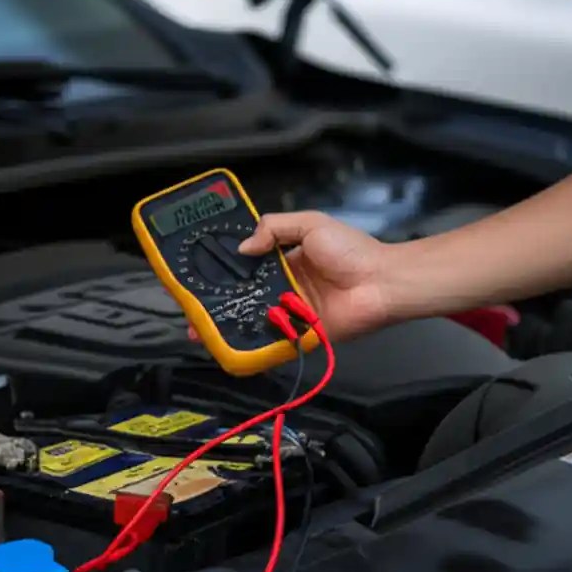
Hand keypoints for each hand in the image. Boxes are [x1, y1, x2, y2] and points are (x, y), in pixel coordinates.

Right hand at [188, 211, 394, 342]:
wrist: (381, 283)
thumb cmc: (350, 251)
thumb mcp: (311, 224)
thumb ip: (274, 228)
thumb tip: (242, 248)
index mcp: (285, 260)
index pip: (248, 266)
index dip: (224, 269)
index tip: (197, 273)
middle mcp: (284, 287)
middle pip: (244, 295)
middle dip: (216, 301)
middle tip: (189, 307)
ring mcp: (289, 312)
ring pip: (252, 318)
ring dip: (226, 324)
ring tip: (197, 330)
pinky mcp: (299, 334)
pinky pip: (271, 341)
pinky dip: (250, 345)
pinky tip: (225, 347)